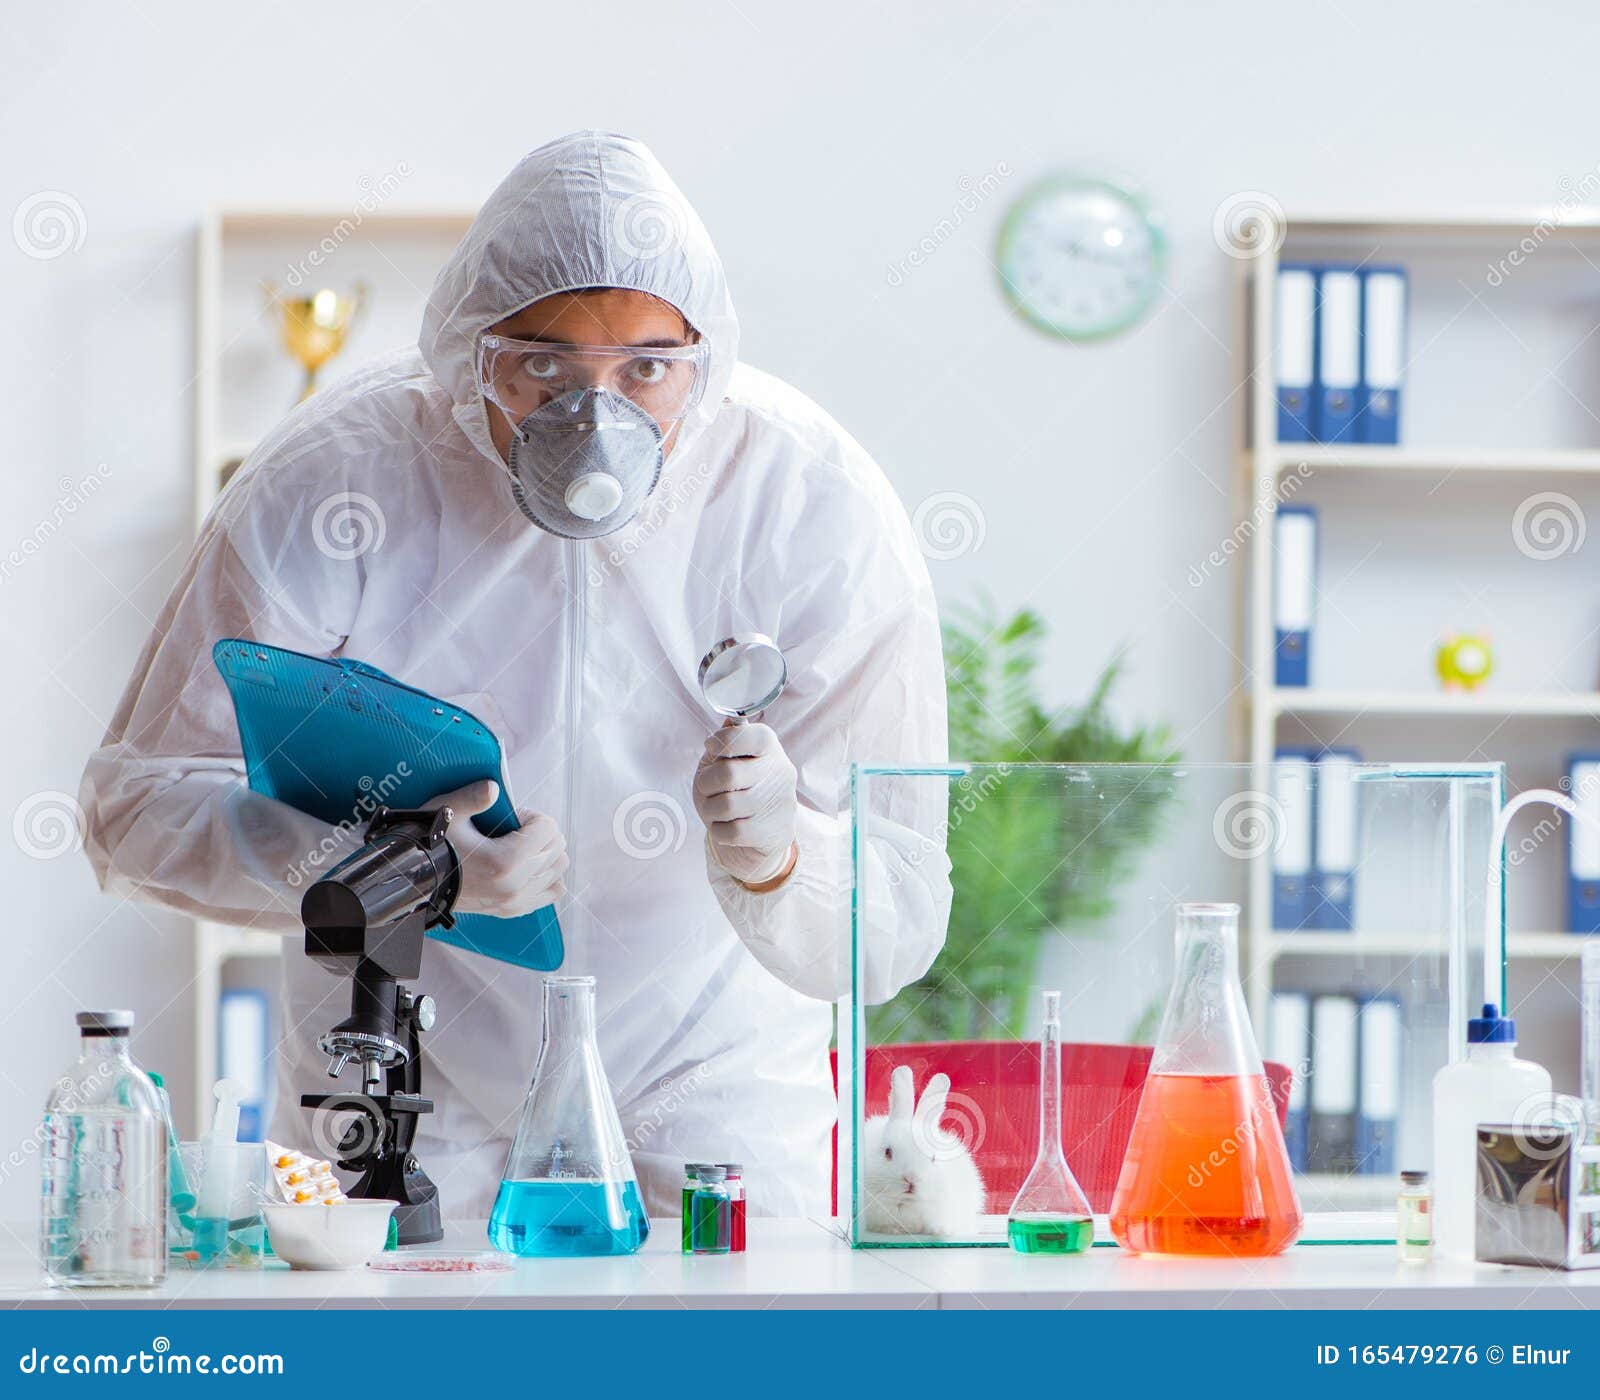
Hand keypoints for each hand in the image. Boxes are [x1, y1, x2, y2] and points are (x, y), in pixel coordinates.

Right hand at [422, 780, 566, 917]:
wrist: (415, 880)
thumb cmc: (431, 843)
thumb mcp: (447, 813)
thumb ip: (472, 798)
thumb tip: (494, 788)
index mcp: (505, 862)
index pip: (548, 829)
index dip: (531, 816)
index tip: (512, 816)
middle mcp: (516, 886)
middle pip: (557, 848)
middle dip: (541, 832)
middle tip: (515, 828)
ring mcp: (516, 901)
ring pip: (558, 869)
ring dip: (547, 851)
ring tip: (521, 845)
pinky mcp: (513, 909)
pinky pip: (552, 891)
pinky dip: (548, 874)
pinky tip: (530, 864)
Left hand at [693, 722, 797, 886]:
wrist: (756, 834)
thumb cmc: (734, 789)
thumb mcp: (727, 759)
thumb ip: (728, 740)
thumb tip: (730, 721)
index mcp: (769, 747)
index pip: (753, 737)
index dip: (725, 741)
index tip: (712, 747)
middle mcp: (780, 771)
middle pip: (729, 774)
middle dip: (706, 783)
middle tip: (707, 787)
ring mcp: (780, 802)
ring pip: (727, 806)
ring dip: (710, 809)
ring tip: (715, 808)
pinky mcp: (775, 831)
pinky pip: (732, 832)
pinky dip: (719, 831)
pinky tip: (726, 826)